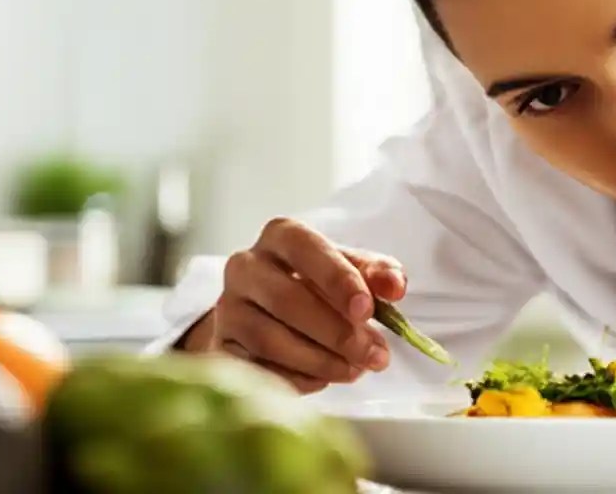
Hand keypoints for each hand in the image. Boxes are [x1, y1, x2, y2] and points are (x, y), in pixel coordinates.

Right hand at [182, 217, 406, 393]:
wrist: (264, 313)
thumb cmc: (314, 286)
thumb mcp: (350, 271)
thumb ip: (377, 274)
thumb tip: (395, 286)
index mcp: (280, 237)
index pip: (304, 247)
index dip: (336, 278)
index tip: (366, 310)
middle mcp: (245, 266)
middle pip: (286, 298)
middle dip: (336, 332)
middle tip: (374, 356)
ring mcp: (227, 308)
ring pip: (268, 339)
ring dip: (319, 361)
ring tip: (353, 370)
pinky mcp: (220, 347)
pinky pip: (256, 369)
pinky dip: (294, 379)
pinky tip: (321, 380)